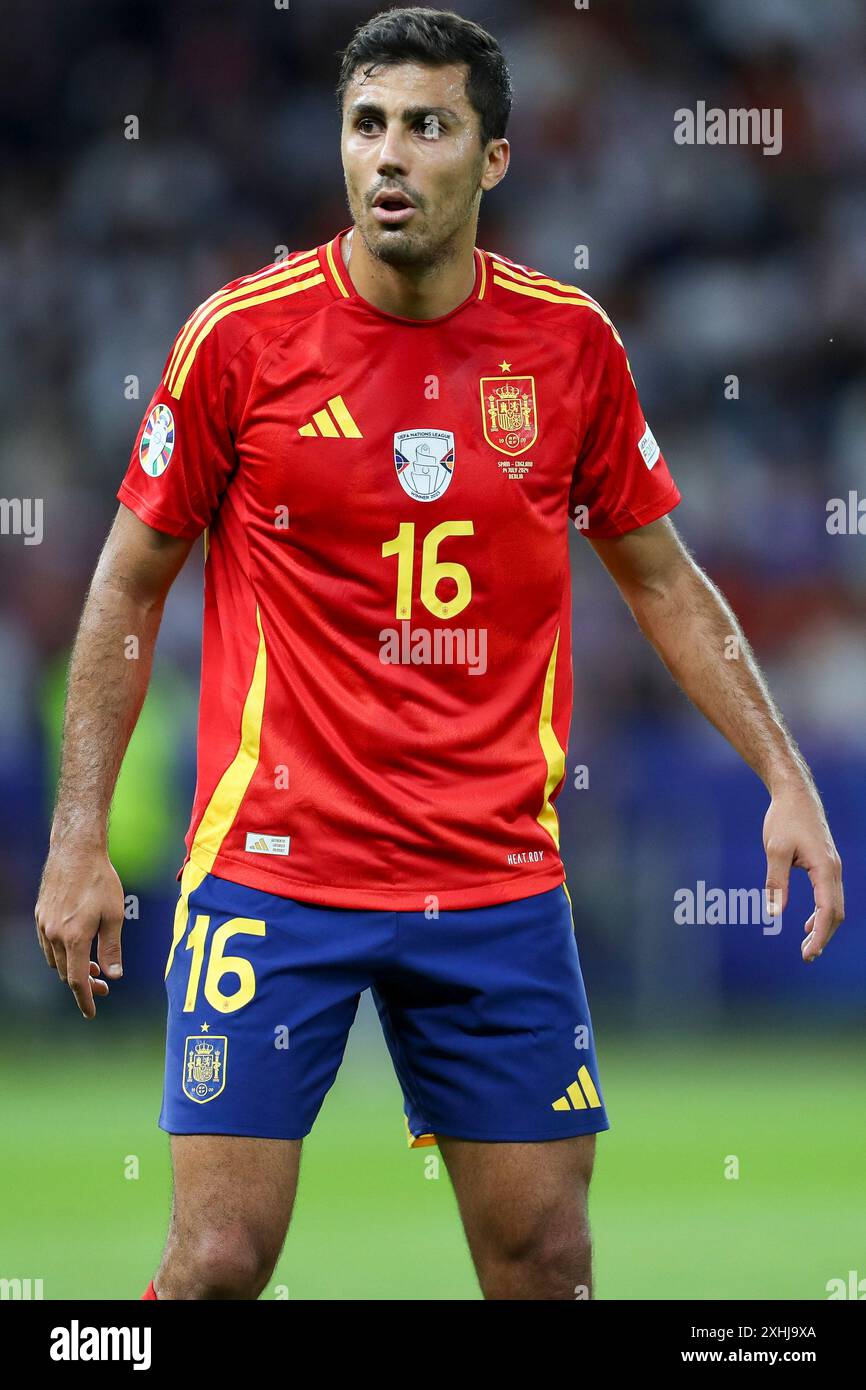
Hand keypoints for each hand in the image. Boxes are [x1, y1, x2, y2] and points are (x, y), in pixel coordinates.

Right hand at [35, 841, 125, 1016]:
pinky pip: (48, 945)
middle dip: (84, 984)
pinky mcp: (40, 915)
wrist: (76, 852)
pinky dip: (61, 954)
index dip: (85, 999)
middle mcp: (54, 935)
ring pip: (54, 961)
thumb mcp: (114, 916)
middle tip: (104, 986)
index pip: (76, 980)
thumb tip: (114, 976)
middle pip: (65, 973)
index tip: (91, 1013)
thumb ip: (112, 949)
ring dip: (71, 969)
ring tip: (92, 968)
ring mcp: (44, 925)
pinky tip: (76, 948)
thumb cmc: (101, 881)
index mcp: (74, 937)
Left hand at [763, 782, 843, 962]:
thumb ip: (775, 882)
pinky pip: (828, 895)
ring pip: (834, 905)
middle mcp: (834, 870)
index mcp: (825, 868)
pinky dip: (821, 913)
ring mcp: (832, 867)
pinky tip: (806, 925)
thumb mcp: (775, 850)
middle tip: (806, 957)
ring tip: (807, 947)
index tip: (809, 954)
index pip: (828, 911)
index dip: (820, 935)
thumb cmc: (784, 819)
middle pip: (836, 912)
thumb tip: (774, 913)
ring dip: (823, 927)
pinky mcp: (825, 864)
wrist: (795, 795)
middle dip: (823, 936)